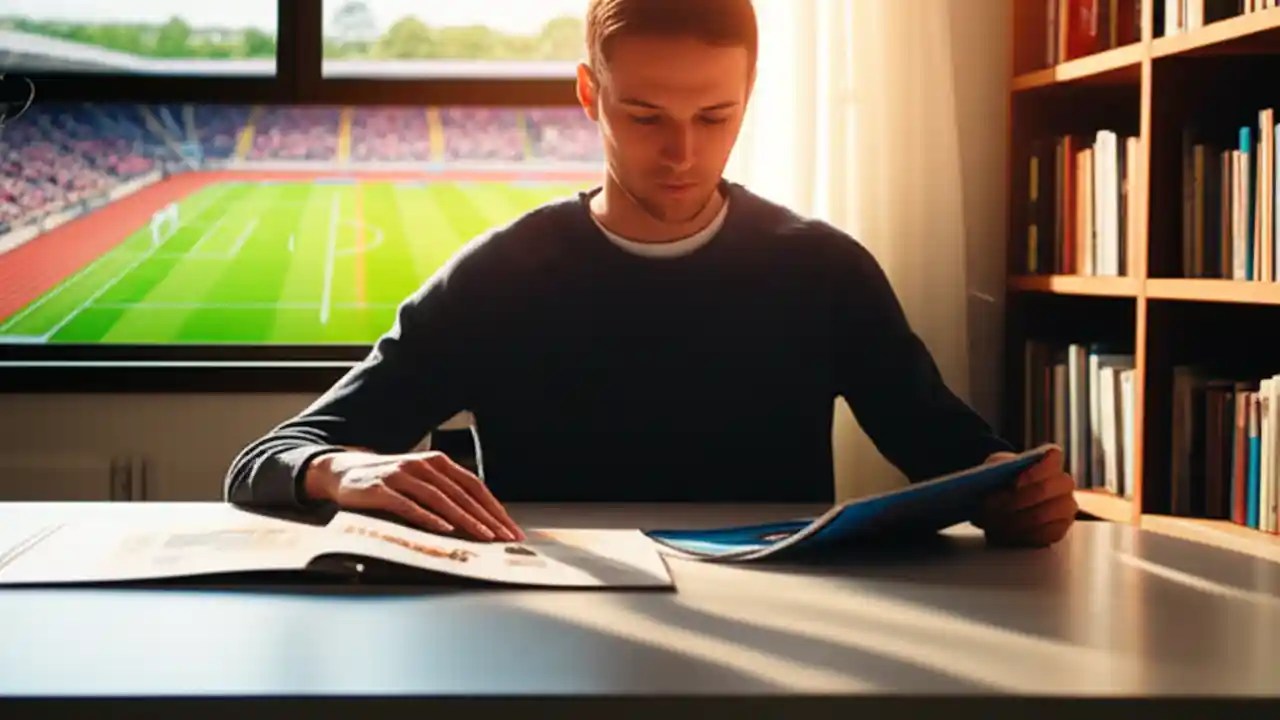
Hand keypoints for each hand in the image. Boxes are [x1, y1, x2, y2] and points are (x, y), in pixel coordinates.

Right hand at [304, 449, 524, 541]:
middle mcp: (423, 465)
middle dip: (487, 518)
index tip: (511, 529)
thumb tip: (478, 520)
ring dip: (465, 519)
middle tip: (505, 538)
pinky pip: (410, 505)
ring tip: (483, 537)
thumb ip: (445, 494)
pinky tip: (444, 529)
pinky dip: (429, 518)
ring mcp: (402, 475)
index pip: (474, 486)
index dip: (494, 508)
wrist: (344, 471)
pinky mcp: (382, 489)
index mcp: (438, 462)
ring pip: (441, 499)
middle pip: (462, 494)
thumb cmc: (389, 481)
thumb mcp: (420, 482)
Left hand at [972, 446, 1076, 546]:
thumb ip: (997, 467)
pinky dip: (1020, 534)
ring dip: (1012, 519)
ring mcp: (1066, 507)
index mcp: (1051, 460)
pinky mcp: (1061, 528)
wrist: (1007, 499)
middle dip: (1013, 500)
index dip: (1033, 472)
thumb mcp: (996, 465)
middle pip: (1043, 490)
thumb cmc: (1002, 479)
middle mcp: (1064, 482)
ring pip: (1041, 516)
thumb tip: (990, 478)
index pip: (1051, 458)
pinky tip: (1005, 531)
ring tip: (992, 520)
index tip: (1013, 484)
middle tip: (990, 506)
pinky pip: (1043, 535)